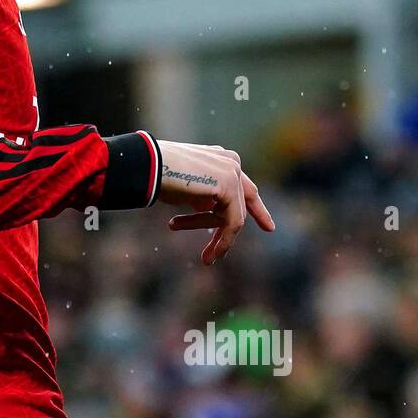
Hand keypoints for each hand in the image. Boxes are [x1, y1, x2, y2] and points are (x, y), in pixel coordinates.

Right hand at [155, 140, 274, 264]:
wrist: (148, 166)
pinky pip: (233, 221)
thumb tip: (207, 210)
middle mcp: (230, 161)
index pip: (243, 186)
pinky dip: (224, 240)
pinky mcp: (228, 185)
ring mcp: (232, 172)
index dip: (256, 209)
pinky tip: (213, 253)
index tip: (269, 227)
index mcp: (221, 159)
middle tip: (223, 253)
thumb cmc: (158, 176)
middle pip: (239, 203)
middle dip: (229, 231)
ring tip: (206, 258)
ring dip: (219, 239)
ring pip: (234, 215)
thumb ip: (202, 197)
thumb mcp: (186, 190)